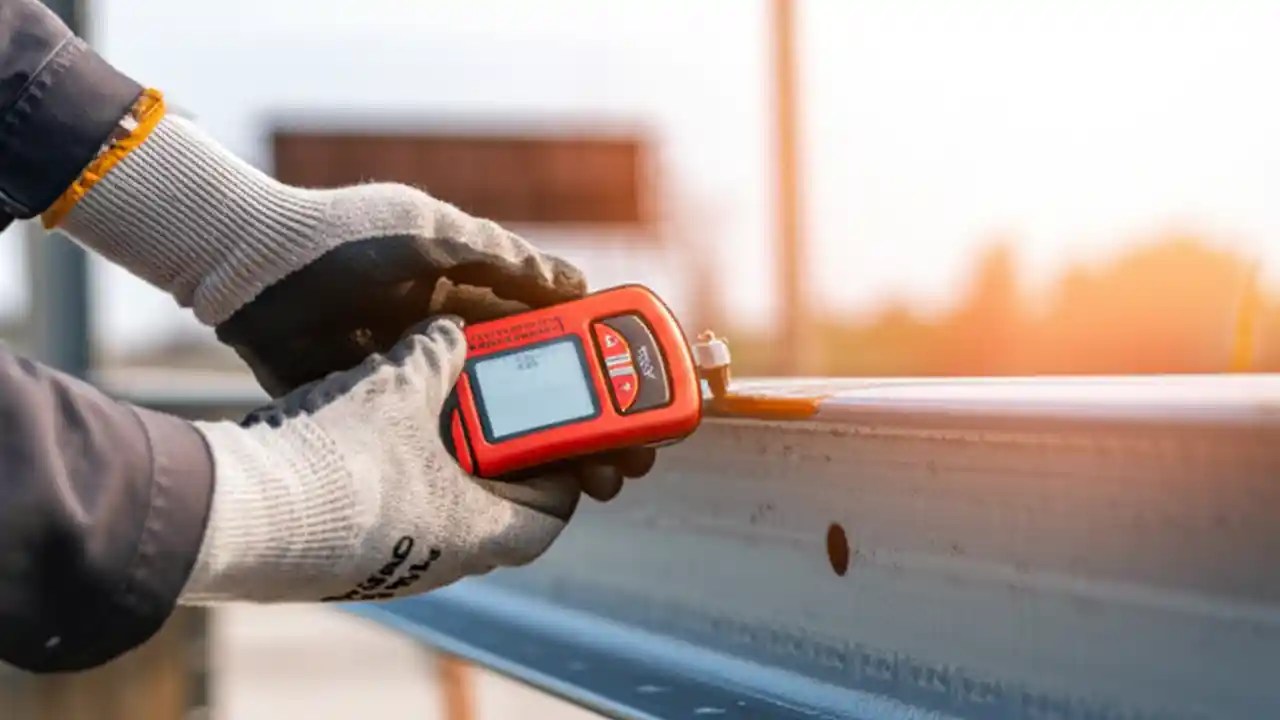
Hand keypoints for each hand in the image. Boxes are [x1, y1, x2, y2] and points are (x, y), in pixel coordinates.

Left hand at [55, 112, 654, 491]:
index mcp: (475, 296)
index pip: (556, 335)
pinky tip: (525, 497)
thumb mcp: (429, 233)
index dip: (601, 364)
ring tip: (595, 484)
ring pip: (504, 429)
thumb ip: (496, 256)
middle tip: (628, 459)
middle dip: (591, 424)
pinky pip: (447, 449)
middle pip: (543, 393)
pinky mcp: (387, 415)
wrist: (254, 271)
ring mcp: (424, 384)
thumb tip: (573, 285)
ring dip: (553, 456)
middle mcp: (458, 344)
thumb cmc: (343, 238)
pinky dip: (490, 474)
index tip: (639, 392)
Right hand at [182, 318, 584, 602]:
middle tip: (495, 423)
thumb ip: (435, 354)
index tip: (558, 445)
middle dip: (500, 468)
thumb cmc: (336, 456)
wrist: (238, 512)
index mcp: (472, 530)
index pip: (548, 519)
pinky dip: (399, 489)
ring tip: (433, 423)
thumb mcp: (399, 387)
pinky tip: (373, 446)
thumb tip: (451, 329)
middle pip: (496, 519)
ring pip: (440, 523)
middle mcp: (438, 563)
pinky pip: (391, 528)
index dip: (561, 480)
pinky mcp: (343, 567)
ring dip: (445, 477)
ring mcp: (388, 571)